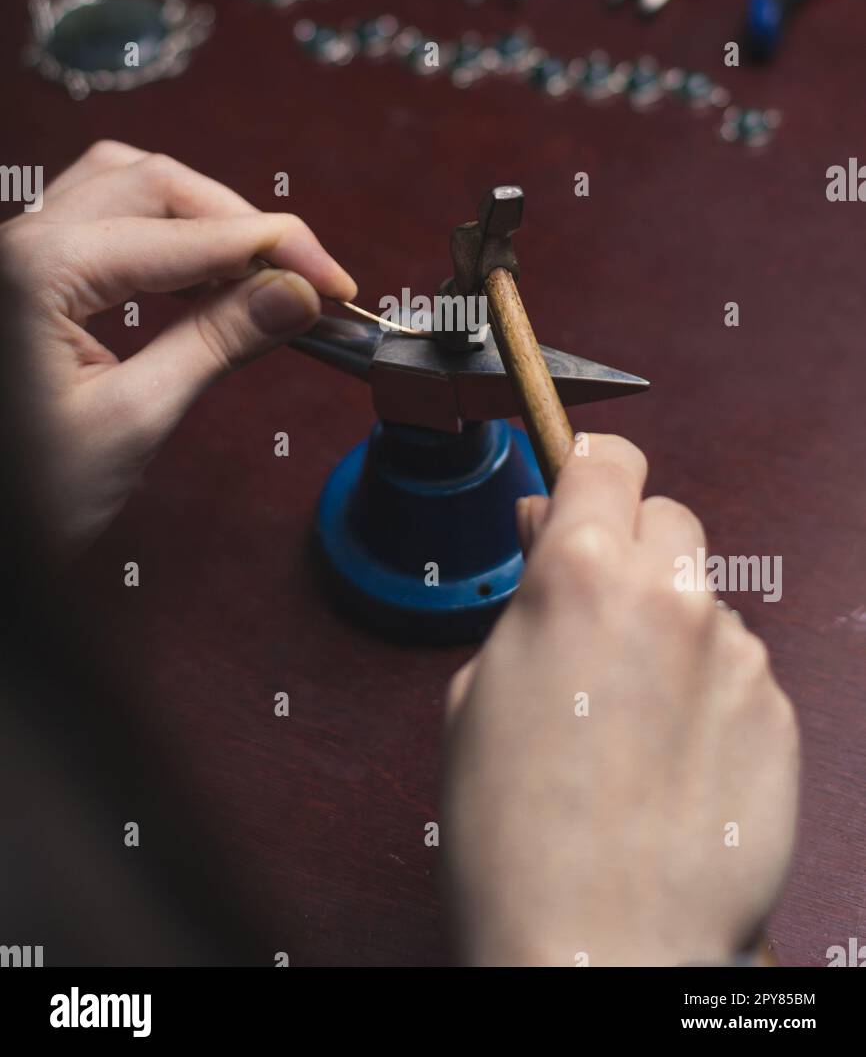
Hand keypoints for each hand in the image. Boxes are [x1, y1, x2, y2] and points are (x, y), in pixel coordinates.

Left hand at [1, 140, 355, 552]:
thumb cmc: (18, 494)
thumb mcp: (130, 420)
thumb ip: (216, 343)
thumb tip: (295, 294)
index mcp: (36, 270)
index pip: (185, 232)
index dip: (273, 248)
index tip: (333, 282)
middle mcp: (18, 243)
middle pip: (154, 185)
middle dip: (239, 222)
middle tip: (305, 277)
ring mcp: (16, 257)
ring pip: (124, 189)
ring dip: (199, 218)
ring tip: (258, 272)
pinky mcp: (23, 281)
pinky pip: (100, 223)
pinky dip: (161, 237)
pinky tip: (202, 277)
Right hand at [442, 434, 798, 966]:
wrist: (595, 946)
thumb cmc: (515, 836)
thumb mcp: (480, 688)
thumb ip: (526, 596)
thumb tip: (548, 538)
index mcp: (580, 576)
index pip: (608, 460)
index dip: (590, 471)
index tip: (584, 489)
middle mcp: (669, 598)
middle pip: (669, 516)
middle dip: (635, 550)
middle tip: (601, 614)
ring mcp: (734, 654)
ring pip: (706, 599)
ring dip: (674, 631)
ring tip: (632, 718)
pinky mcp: (778, 712)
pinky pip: (742, 670)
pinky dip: (712, 694)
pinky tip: (674, 758)